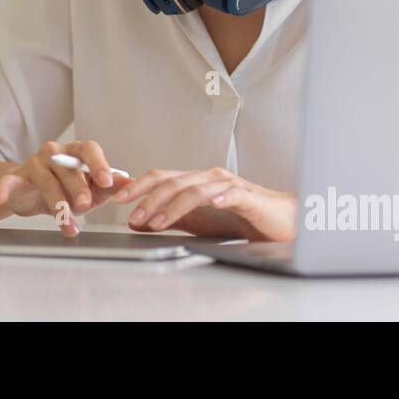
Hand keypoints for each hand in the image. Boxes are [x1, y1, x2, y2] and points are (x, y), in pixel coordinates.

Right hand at [0, 141, 130, 236]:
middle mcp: (55, 153)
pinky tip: (0, 197)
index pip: (89, 150)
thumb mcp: (93, 190)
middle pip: (68, 167)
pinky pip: (9, 181)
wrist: (33, 194)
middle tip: (84, 205)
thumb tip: (131, 184)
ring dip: (57, 204)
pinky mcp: (16, 177)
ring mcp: (34, 164)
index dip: (98, 164)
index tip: (107, 181)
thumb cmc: (68, 189)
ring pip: (46, 181)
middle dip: (77, 188)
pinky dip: (3, 187)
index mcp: (76, 152)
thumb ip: (111, 187)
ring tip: (68, 224)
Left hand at [113, 167, 296, 241]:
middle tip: (134, 214)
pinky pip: (232, 194)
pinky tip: (211, 203)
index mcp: (196, 181)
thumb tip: (139, 220)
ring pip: (196, 189)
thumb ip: (171, 218)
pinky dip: (219, 197)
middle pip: (174, 181)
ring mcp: (229, 184)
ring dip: (173, 206)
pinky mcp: (249, 196)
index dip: (140, 185)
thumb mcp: (198, 221)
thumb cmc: (240, 219)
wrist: (279, 221)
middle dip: (150, 198)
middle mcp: (210, 177)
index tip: (118, 197)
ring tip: (158, 221)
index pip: (163, 178)